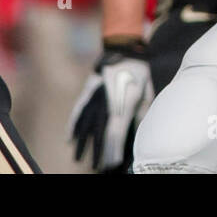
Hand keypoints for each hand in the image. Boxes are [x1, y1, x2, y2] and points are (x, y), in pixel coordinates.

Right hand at [67, 38, 152, 171]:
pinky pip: (79, 111)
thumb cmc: (139, 73)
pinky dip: (73, 125)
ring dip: (82, 142)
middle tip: (96, 167)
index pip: (116, 134)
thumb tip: (137, 132)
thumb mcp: (147, 94)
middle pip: (99, 133)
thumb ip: (141, 114)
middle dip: (98, 152)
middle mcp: (105, 104)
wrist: (123, 49)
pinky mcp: (87, 91)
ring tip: (77, 158)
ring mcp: (94, 97)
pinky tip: (69, 138)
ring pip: (86, 124)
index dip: (113, 151)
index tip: (112, 164)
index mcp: (123, 105)